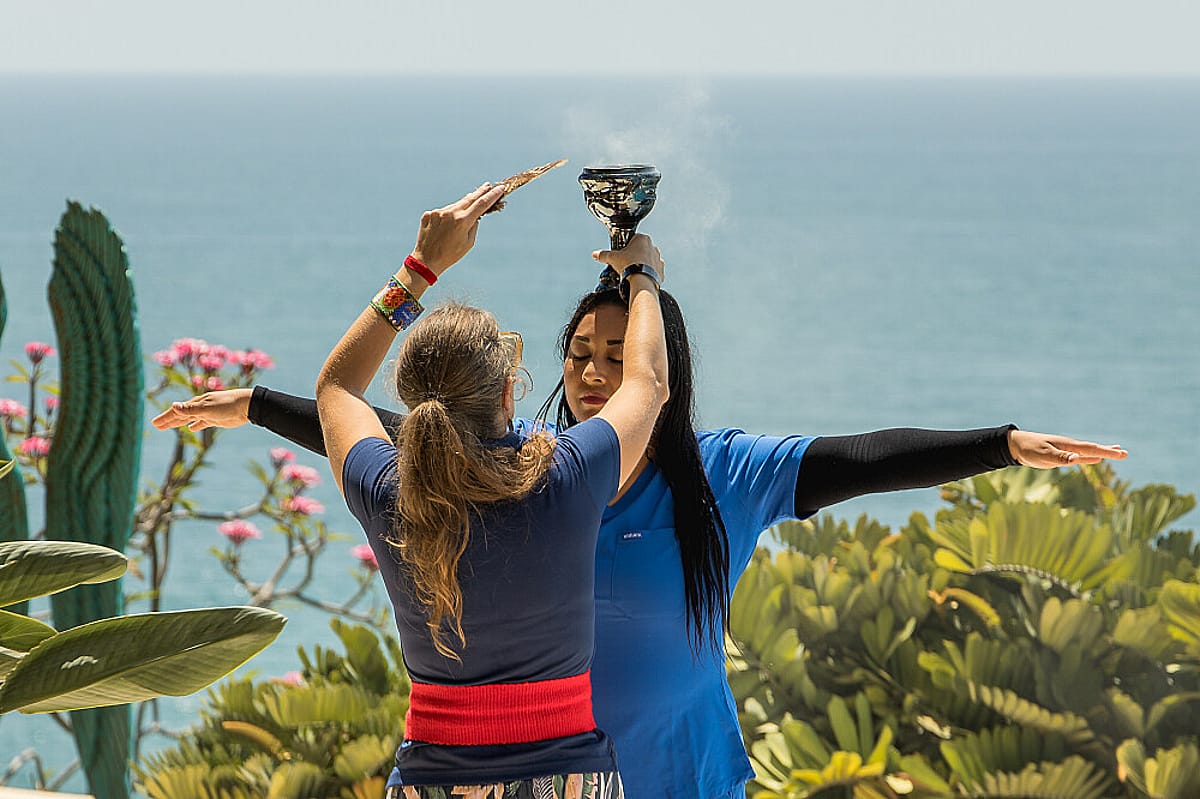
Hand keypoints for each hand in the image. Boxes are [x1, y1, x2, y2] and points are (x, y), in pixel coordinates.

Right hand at [151, 388, 252, 431]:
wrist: (247, 405)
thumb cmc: (228, 404)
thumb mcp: (207, 408)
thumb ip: (191, 409)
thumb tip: (173, 406)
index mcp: (196, 404)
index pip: (176, 411)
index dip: (165, 418)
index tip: (154, 424)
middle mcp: (199, 407)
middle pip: (180, 415)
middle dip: (168, 420)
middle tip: (155, 426)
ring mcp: (207, 413)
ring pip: (188, 418)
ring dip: (178, 422)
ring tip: (168, 426)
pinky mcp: (215, 419)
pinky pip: (201, 422)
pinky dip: (194, 425)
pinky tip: (190, 428)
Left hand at [410, 183, 506, 275]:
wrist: (426, 261)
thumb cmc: (450, 255)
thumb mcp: (468, 243)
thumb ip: (473, 226)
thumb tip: (475, 215)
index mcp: (462, 221)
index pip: (482, 204)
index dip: (492, 195)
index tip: (500, 188)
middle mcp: (450, 213)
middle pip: (469, 198)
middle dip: (480, 192)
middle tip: (488, 185)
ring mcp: (438, 212)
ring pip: (455, 205)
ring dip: (462, 207)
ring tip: (465, 214)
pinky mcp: (428, 214)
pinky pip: (442, 212)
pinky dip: (447, 217)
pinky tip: (445, 228)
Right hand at [592, 233, 665, 282]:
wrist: (642, 281)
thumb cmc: (629, 266)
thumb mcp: (613, 258)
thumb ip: (604, 255)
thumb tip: (595, 254)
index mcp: (642, 238)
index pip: (632, 239)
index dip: (625, 246)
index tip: (621, 253)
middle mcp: (653, 247)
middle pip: (640, 249)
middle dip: (633, 255)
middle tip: (625, 264)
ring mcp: (658, 259)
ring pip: (648, 260)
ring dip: (641, 264)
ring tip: (632, 272)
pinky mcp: (661, 270)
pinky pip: (653, 270)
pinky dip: (647, 273)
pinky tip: (640, 277)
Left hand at [1008, 430, 1127, 467]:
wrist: (1016, 445)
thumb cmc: (1028, 449)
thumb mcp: (1043, 455)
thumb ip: (1060, 458)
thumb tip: (1077, 459)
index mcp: (1068, 445)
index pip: (1091, 449)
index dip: (1107, 452)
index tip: (1122, 454)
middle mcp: (1070, 446)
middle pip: (1093, 449)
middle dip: (1109, 451)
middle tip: (1125, 453)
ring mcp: (1066, 451)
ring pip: (1088, 452)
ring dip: (1103, 452)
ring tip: (1116, 451)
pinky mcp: (1061, 456)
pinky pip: (1080, 457)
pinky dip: (1090, 456)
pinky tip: (1096, 458)